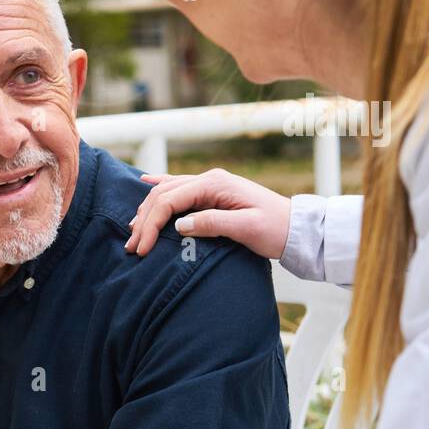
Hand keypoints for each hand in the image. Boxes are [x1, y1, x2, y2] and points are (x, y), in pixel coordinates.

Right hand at [123, 169, 291, 258]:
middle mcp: (209, 180)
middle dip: (144, 220)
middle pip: (163, 195)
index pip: (169, 200)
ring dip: (147, 211)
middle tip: (132, 247)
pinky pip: (178, 188)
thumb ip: (212, 223)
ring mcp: (210, 184)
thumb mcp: (246, 228)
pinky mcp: (212, 193)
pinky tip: (145, 183)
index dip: (151, 224)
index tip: (142, 248)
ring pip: (166, 192)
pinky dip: (159, 188)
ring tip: (133, 232)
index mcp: (214, 184)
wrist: (296, 228)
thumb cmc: (276, 229)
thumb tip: (179, 224)